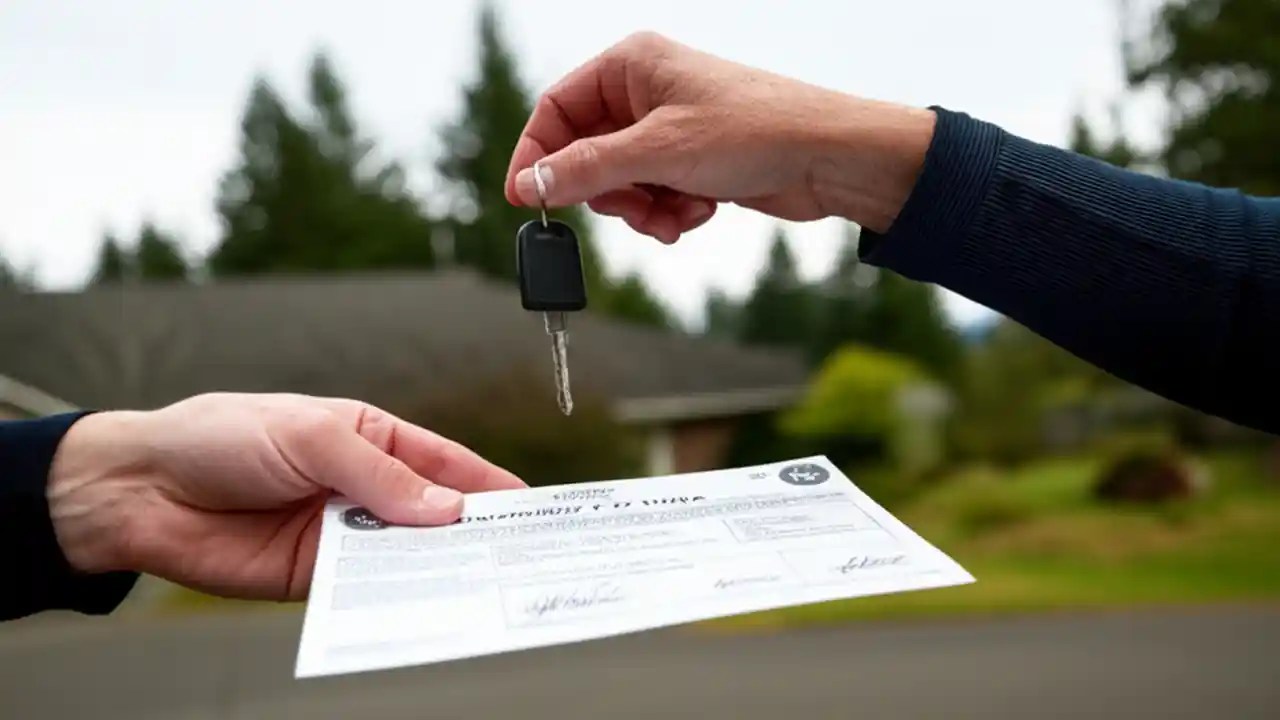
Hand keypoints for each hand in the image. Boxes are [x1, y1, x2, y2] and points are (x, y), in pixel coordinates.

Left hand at [46, 393, 524, 600]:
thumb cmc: (221, 436)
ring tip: (475, 581)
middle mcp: (364, 487)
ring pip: (404, 554)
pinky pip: (363, 587)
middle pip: (433, 514)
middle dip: (471, 531)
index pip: (444, 462)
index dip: (487, 482)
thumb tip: (445, 509)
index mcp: (372, 438)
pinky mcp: (313, 576)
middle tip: (513, 552)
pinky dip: (388, 595)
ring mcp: (340, 534)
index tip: (529, 505)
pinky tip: (413, 599)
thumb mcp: (312, 436)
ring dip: (434, 567)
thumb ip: (381, 476)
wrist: (142, 489)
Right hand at [505, 32, 935, 241]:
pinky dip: (669, 212)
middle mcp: (646, 91)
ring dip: (642, 209)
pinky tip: (698, 212)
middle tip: (631, 210)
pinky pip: (654, 194)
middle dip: (608, 192)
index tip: (523, 199)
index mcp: (631, 65)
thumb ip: (586, 170)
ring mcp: (670, 128)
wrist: (828, 158)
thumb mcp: (658, 152)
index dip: (537, 156)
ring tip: (674, 215)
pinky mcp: (692, 161)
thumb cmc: (754, 130)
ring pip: (621, 182)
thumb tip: (528, 184)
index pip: (556, 108)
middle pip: (586, 152)